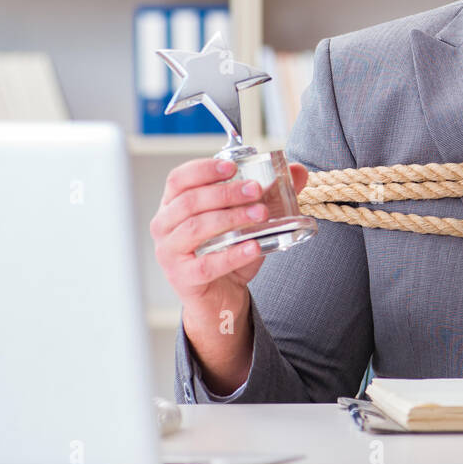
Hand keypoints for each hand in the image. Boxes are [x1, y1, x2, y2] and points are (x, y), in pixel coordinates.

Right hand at [150, 157, 309, 311]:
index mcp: (173, 205)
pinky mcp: (182, 278)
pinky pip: (207, 264)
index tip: (232, 167)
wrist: (221, 296)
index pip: (179, 179)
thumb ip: (269, 194)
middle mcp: (164, 226)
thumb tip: (298, 171)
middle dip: (226, 193)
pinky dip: (233, 255)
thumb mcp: (245, 220)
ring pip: (195, 229)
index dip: (203, 169)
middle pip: (189, 201)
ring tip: (260, 214)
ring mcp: (169, 253)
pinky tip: (254, 246)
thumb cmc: (227, 251)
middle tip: (257, 190)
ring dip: (231, 218)